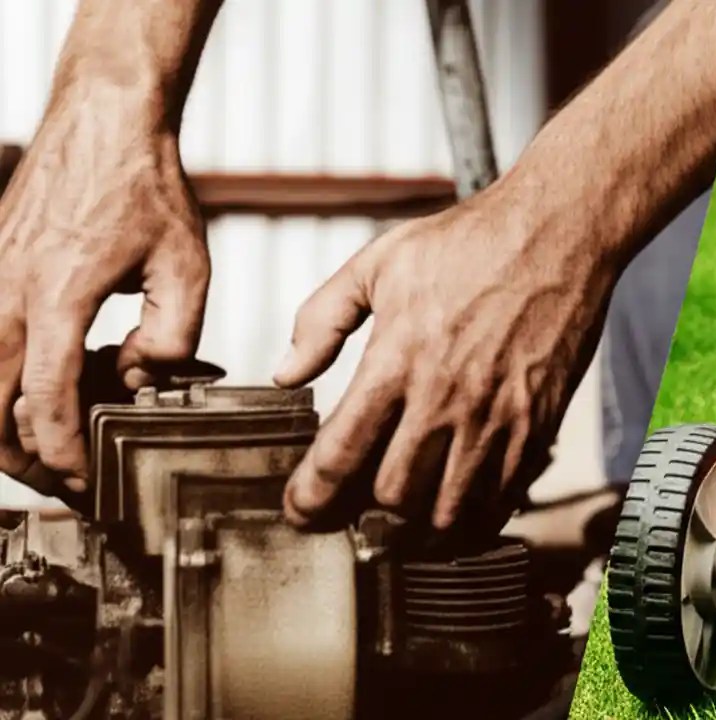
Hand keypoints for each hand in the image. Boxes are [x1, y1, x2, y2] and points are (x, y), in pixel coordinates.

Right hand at [0, 84, 208, 489]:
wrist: (102, 119)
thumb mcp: (186, 265)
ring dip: (1, 423)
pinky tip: (40, 387)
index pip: (46, 401)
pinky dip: (1, 379)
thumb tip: (141, 381)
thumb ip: (170, 336)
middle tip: (61, 481)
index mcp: (57, 296)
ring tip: (42, 450)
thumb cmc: (146, 188)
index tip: (82, 482)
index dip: (62, 453)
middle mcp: (7, 293)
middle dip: (21, 456)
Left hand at [276, 183, 612, 534]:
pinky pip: (501, 499)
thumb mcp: (379, 263)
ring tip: (404, 519)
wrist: (559, 234)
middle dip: (365, 513)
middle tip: (355, 510)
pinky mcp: (536, 426)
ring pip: (446, 510)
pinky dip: (474, 515)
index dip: (311, 497)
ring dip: (418, 524)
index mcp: (397, 360)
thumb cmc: (471, 242)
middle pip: (392, 498)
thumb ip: (323, 319)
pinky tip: (457, 504)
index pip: (340, 454)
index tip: (301, 509)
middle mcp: (444, 400)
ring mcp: (495, 419)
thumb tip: (286, 371)